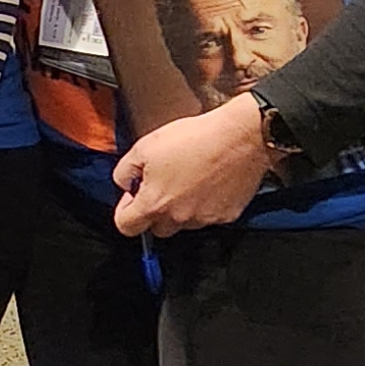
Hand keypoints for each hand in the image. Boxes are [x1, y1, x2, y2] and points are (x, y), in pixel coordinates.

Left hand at [110, 94, 277, 238]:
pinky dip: (205, 204)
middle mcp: (179, 218)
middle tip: (162, 185)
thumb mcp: (144, 147)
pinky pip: (208, 216)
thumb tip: (124, 184)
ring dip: (181, 208)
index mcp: (154, 204)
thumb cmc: (194, 139)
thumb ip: (124, 171)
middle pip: (157, 228)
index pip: (127, 227)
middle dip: (155, 211)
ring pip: (184, 223)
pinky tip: (208, 182)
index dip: (124, 212)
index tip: (131, 198)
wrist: (240, 136)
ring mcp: (204, 219)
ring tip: (188, 178)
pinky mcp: (227, 215)